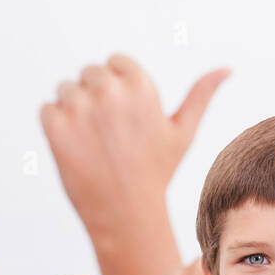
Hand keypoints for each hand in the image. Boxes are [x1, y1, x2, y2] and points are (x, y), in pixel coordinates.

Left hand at [41, 54, 228, 234]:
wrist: (125, 212)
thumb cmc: (157, 171)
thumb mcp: (183, 131)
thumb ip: (202, 94)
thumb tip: (227, 68)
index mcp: (140, 84)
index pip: (115, 62)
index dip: (119, 88)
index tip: (126, 118)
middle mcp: (108, 89)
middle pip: (89, 73)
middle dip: (95, 98)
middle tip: (110, 134)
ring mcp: (79, 106)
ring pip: (65, 89)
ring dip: (73, 111)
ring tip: (94, 143)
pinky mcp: (55, 124)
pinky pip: (47, 109)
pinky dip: (55, 128)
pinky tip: (76, 149)